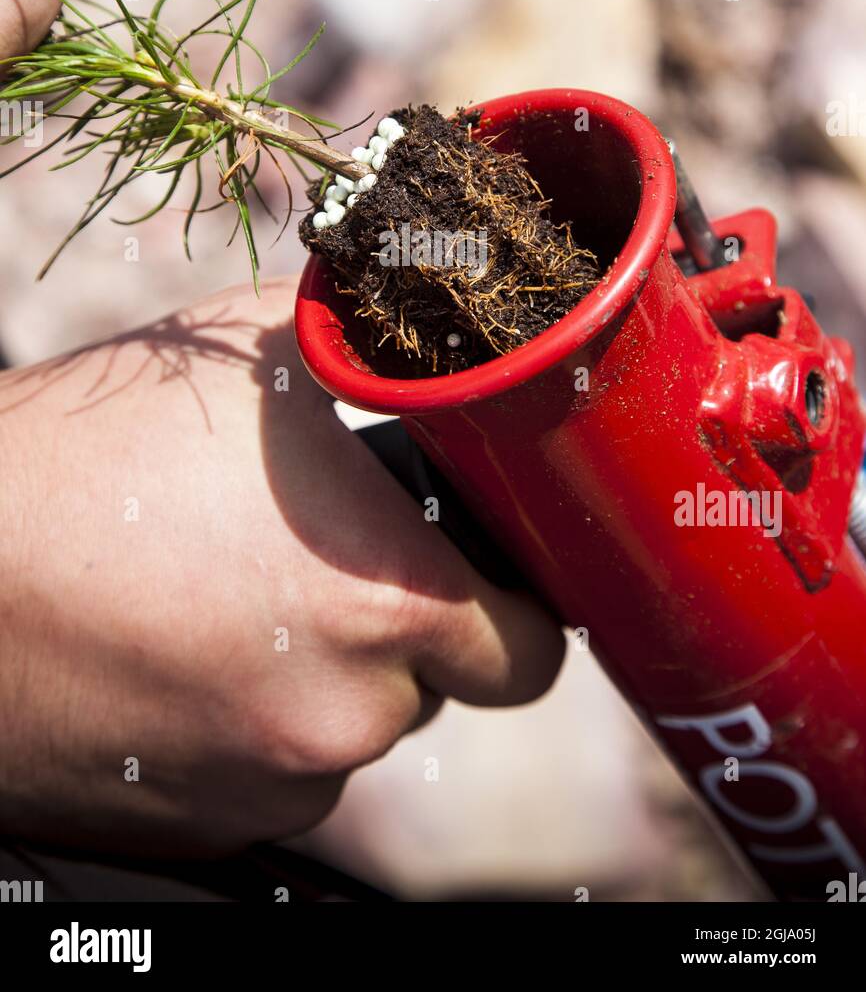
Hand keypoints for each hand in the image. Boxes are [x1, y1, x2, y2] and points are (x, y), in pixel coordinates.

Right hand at [0, 277, 563, 856]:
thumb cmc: (93, 455)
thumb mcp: (257, 353)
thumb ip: (376, 357)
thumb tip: (435, 353)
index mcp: (386, 600)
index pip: (529, 650)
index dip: (513, 610)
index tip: (480, 581)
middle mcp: (343, 713)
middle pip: (433, 688)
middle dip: (402, 636)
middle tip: (322, 568)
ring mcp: (270, 783)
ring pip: (346, 733)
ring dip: (318, 681)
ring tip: (225, 601)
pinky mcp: (206, 825)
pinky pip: (271, 776)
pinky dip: (249, 726)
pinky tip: (181, 655)